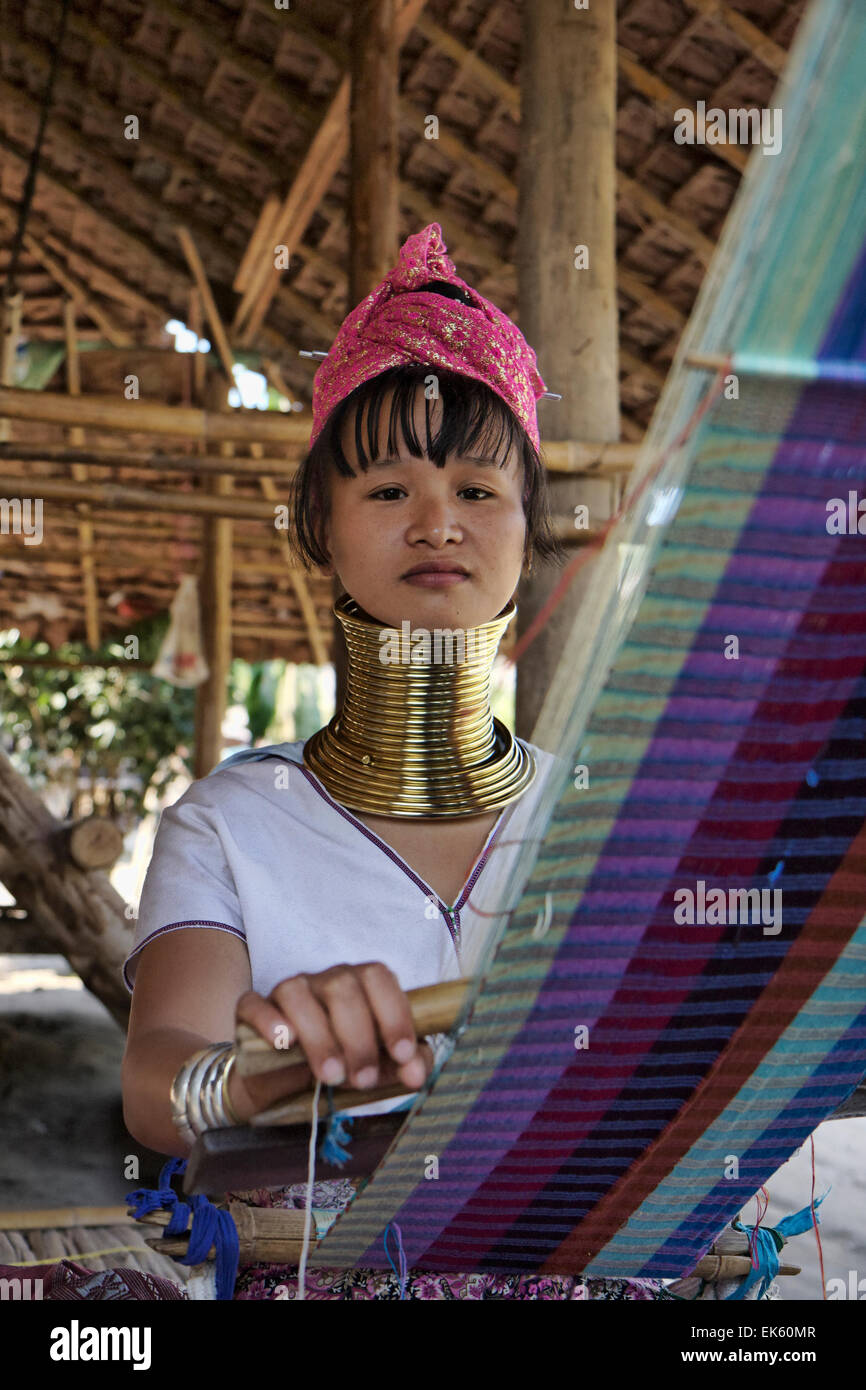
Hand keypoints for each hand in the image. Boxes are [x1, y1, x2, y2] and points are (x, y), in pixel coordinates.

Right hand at [235, 962, 433, 1095]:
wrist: (277, 1088)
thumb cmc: (335, 1067)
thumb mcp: (373, 1069)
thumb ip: (401, 1066)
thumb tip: (418, 1072)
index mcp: (358, 987)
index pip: (379, 978)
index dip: (394, 1014)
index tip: (403, 1055)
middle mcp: (323, 982)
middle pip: (343, 987)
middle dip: (359, 1037)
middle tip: (363, 1079)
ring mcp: (286, 992)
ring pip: (299, 993)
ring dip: (320, 1036)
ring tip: (330, 1076)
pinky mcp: (250, 1010)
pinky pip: (255, 1003)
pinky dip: (271, 1021)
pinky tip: (285, 1043)